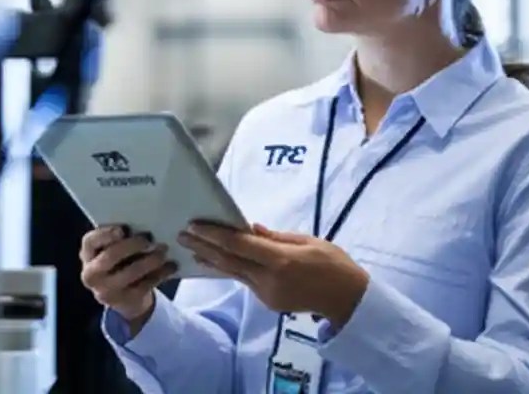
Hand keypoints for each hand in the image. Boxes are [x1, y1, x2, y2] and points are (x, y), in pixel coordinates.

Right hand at [79, 226, 177, 323]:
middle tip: (150, 239)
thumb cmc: (118, 262)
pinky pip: (145, 286)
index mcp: (87, 255)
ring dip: (150, 260)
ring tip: (164, 251)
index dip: (105, 234)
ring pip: (130, 273)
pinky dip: (160, 274)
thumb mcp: (112, 249)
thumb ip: (119, 238)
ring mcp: (107, 291)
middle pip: (110, 256)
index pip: (90, 242)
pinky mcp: (125, 302)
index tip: (122, 229)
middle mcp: (91, 275)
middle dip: (131, 245)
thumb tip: (141, 225)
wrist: (122, 296)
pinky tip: (171, 266)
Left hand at [178, 222, 368, 328]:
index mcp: (280, 260)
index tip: (194, 225)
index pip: (239, 244)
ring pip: (233, 272)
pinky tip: (217, 262)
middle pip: (228, 260)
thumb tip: (249, 228)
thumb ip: (276, 237)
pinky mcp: (267, 302)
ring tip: (191, 248)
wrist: (348, 300)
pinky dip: (229, 269)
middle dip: (203, 246)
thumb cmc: (333, 263)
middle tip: (180, 234)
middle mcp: (268, 279)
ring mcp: (266, 294)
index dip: (214, 234)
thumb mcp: (308, 241)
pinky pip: (244, 281)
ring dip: (211, 259)